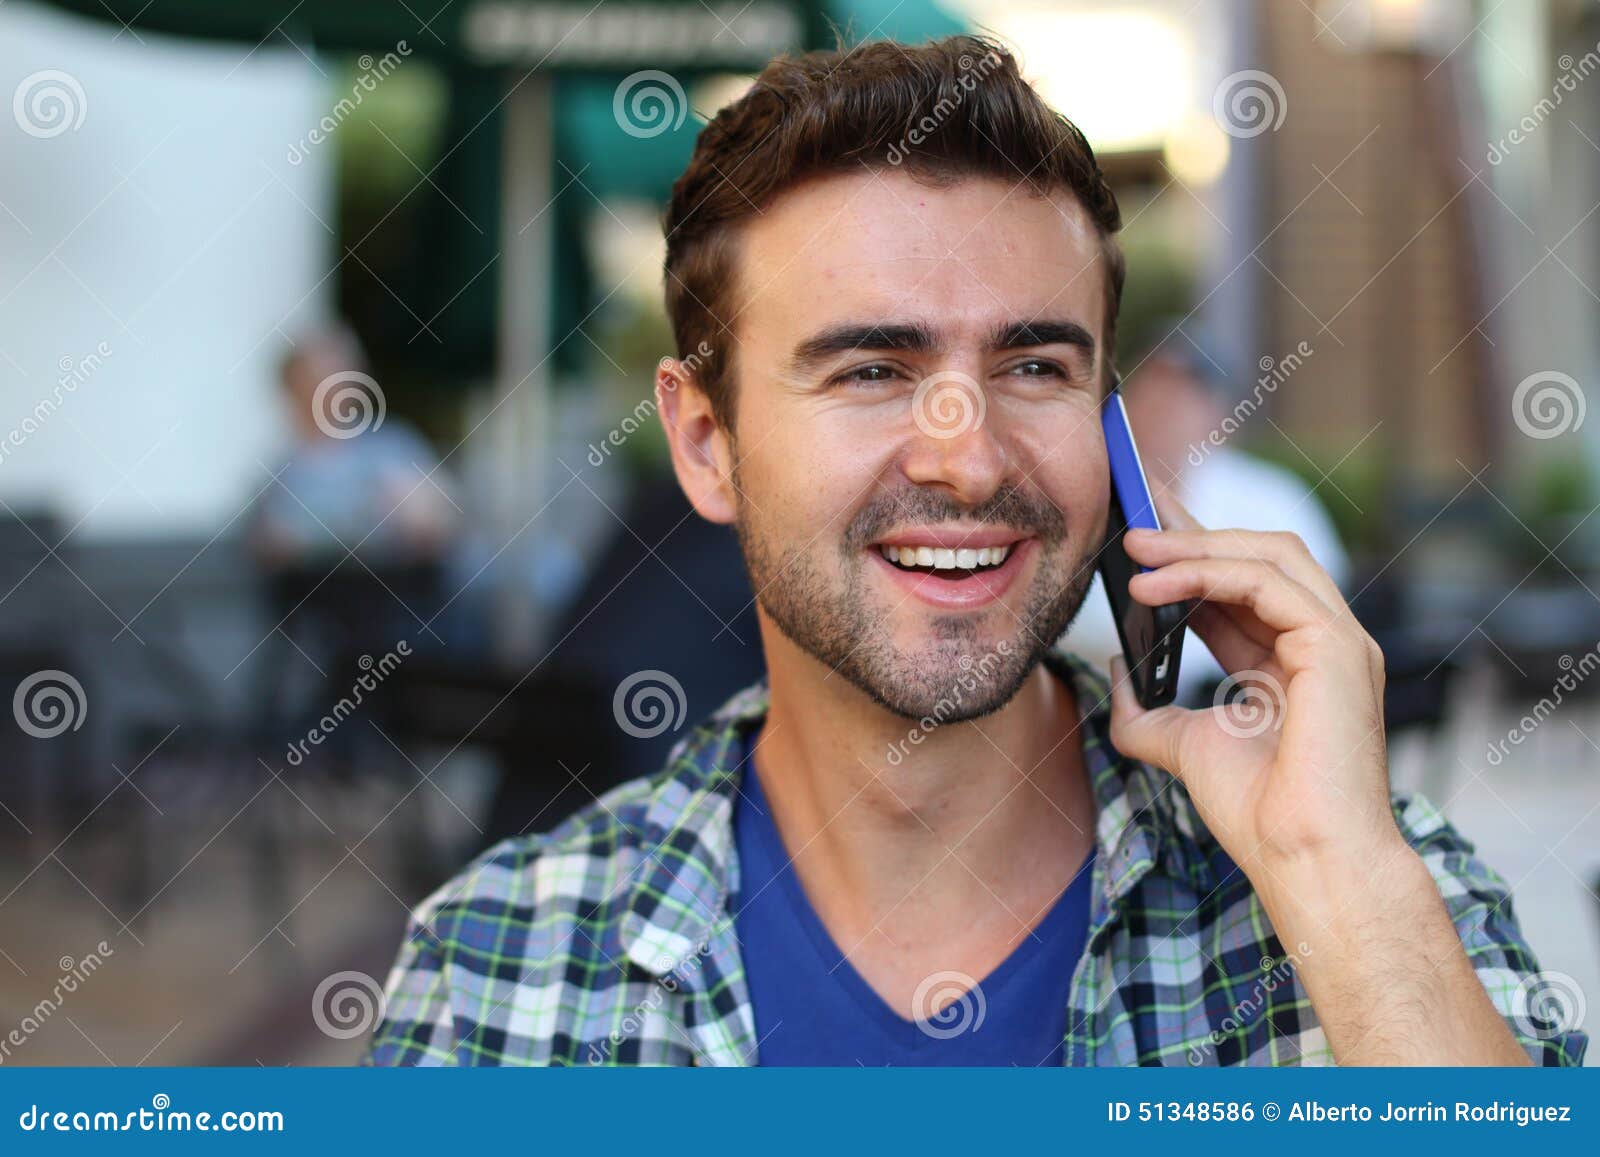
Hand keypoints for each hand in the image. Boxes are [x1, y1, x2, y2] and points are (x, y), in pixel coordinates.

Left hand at [1105, 494, 1400, 874]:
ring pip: (1268, 555)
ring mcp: (1339, 640)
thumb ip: (1143, 709)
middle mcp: (1323, 642)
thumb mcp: (1183, 746)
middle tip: (1131, 518)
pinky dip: (1207, 573)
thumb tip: (1113, 669)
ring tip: (1134, 547)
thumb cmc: (1260, 814)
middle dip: (1194, 531)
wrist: (1305, 860)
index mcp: (1293, 661)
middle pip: (1260, 555)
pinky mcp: (1339, 646)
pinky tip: (1155, 584)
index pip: (1241, 585)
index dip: (1190, 554)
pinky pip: (1267, 582)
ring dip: (1194, 545)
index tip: (1137, 533)